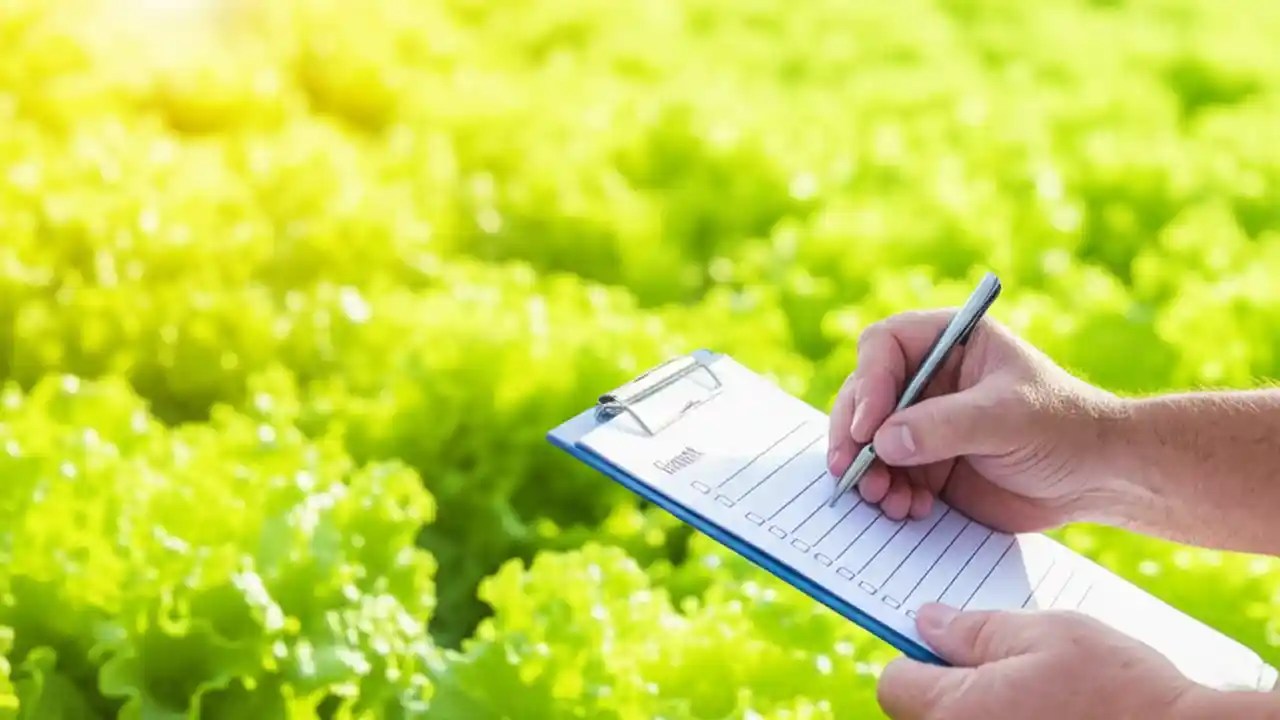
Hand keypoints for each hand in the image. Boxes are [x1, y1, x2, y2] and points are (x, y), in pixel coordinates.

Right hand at [827, 309, 1125, 532]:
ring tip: (884, 498)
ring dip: (866, 471)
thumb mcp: (1007, 419)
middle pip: (864, 395)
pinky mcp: (926, 464)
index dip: (868, 383)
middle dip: (854, 435)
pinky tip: (908, 510)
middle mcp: (928, 378)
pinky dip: (887, 494)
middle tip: (849, 468)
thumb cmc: (1064, 429)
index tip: (870, 427)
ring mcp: (923, 422)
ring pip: (868, 440)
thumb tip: (883, 441)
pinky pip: (887, 475)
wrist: (1097, 479)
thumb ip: (944, 426)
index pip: (884, 346)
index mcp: (949, 343)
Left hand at [876, 604, 1196, 719]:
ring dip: (985, 716)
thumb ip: (977, 629)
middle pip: (923, 717)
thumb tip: (927, 622)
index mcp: (956, 710)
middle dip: (954, 693)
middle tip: (1007, 676)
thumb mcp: (1049, 635)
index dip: (919, 661)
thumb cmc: (1121, 690)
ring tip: (1040, 705)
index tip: (953, 653)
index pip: (896, 683)